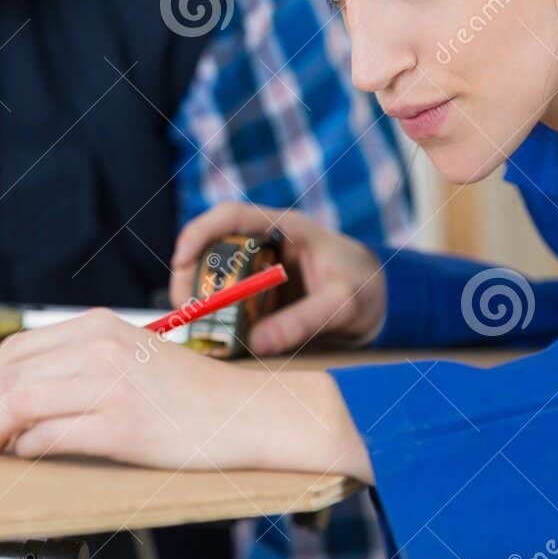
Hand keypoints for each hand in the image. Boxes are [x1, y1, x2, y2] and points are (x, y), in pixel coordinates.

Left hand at [0, 308, 373, 480]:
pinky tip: (20, 455)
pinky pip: (50, 436)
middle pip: (8, 373)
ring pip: (19, 403)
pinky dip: (24, 448)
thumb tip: (13, 392)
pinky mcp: (120, 425)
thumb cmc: (189, 395)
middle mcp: (100, 348)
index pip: (16, 349)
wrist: (245, 414)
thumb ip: (77, 365)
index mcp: (98, 327)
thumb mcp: (129, 357)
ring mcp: (110, 385)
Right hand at [171, 204, 385, 355]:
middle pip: (212, 248)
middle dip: (189, 275)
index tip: (180, 260)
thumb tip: (255, 342)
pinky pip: (227, 302)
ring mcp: (258, 270)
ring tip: (193, 326)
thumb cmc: (364, 287)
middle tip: (183, 308)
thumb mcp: (343, 304)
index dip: (200, 233)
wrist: (377, 302)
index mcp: (284, 228)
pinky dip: (215, 317)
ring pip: (213, 276)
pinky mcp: (257, 296)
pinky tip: (212, 336)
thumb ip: (304, 320)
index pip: (232, 216)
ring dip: (198, 298)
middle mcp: (265, 245)